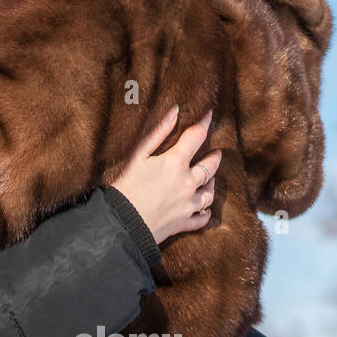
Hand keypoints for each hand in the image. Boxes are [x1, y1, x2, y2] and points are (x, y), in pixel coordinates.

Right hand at [110, 106, 221, 243]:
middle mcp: (188, 183)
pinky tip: (204, 209)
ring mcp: (189, 204)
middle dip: (214, 157)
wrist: (121, 224)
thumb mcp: (137, 156)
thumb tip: (175, 111)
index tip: (209, 114)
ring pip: (210, 193)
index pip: (196, 136)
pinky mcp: (185, 222)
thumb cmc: (125, 187)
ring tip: (211, 180)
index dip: (204, 123)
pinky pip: (203, 217)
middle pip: (210, 166)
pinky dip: (205, 212)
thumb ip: (158, 133)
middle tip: (216, 153)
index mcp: (175, 163)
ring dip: (212, 184)